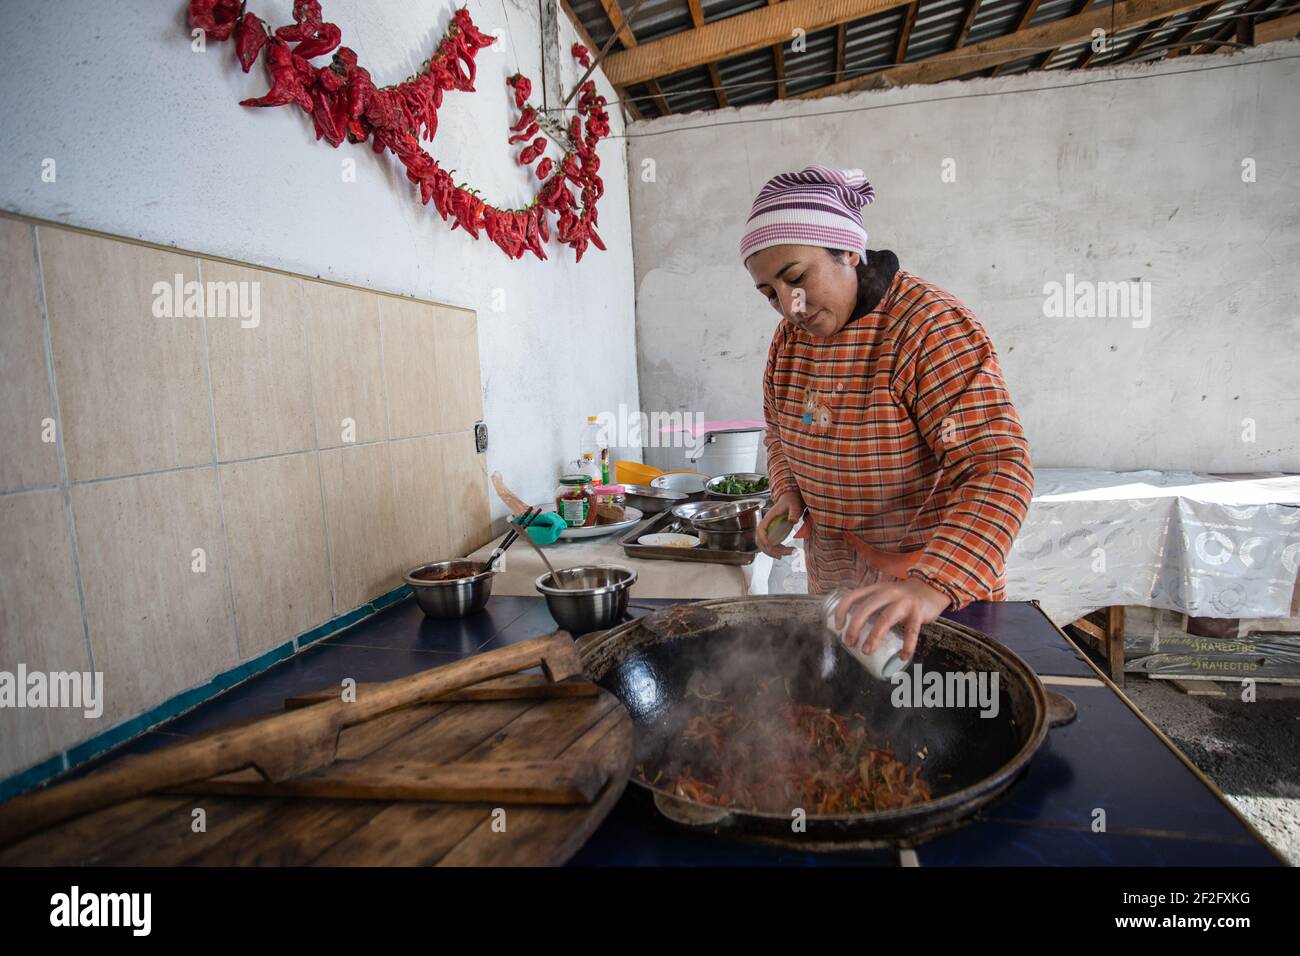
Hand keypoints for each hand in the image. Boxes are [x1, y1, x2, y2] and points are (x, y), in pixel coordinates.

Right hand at [757, 490, 804, 557]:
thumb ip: (794, 512)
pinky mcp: (772, 534)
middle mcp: (766, 525)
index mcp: (768, 518)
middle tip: (783, 554)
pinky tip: (785, 552)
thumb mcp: (794, 505)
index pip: (761, 530)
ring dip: (773, 552)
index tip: (769, 546)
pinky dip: (775, 551)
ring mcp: (768, 530)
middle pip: (761, 541)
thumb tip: (793, 520)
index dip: (763, 539)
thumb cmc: (792, 502)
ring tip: (788, 553)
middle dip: (770, 550)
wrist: (790, 500)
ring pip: (764, 545)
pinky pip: (770, 545)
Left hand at [834, 577, 950, 661]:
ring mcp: (903, 602)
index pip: (852, 596)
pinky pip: (911, 632)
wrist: (931, 588)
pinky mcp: (918, 612)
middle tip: (849, 643)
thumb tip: (852, 627)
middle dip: (854, 627)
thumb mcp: (883, 594)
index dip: (841, 611)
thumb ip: (870, 605)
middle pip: (866, 609)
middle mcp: (887, 593)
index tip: (838, 626)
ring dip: (874, 636)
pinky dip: (907, 646)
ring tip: (867, 651)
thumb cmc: (902, 596)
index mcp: (876, 589)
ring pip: (885, 619)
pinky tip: (903, 656)